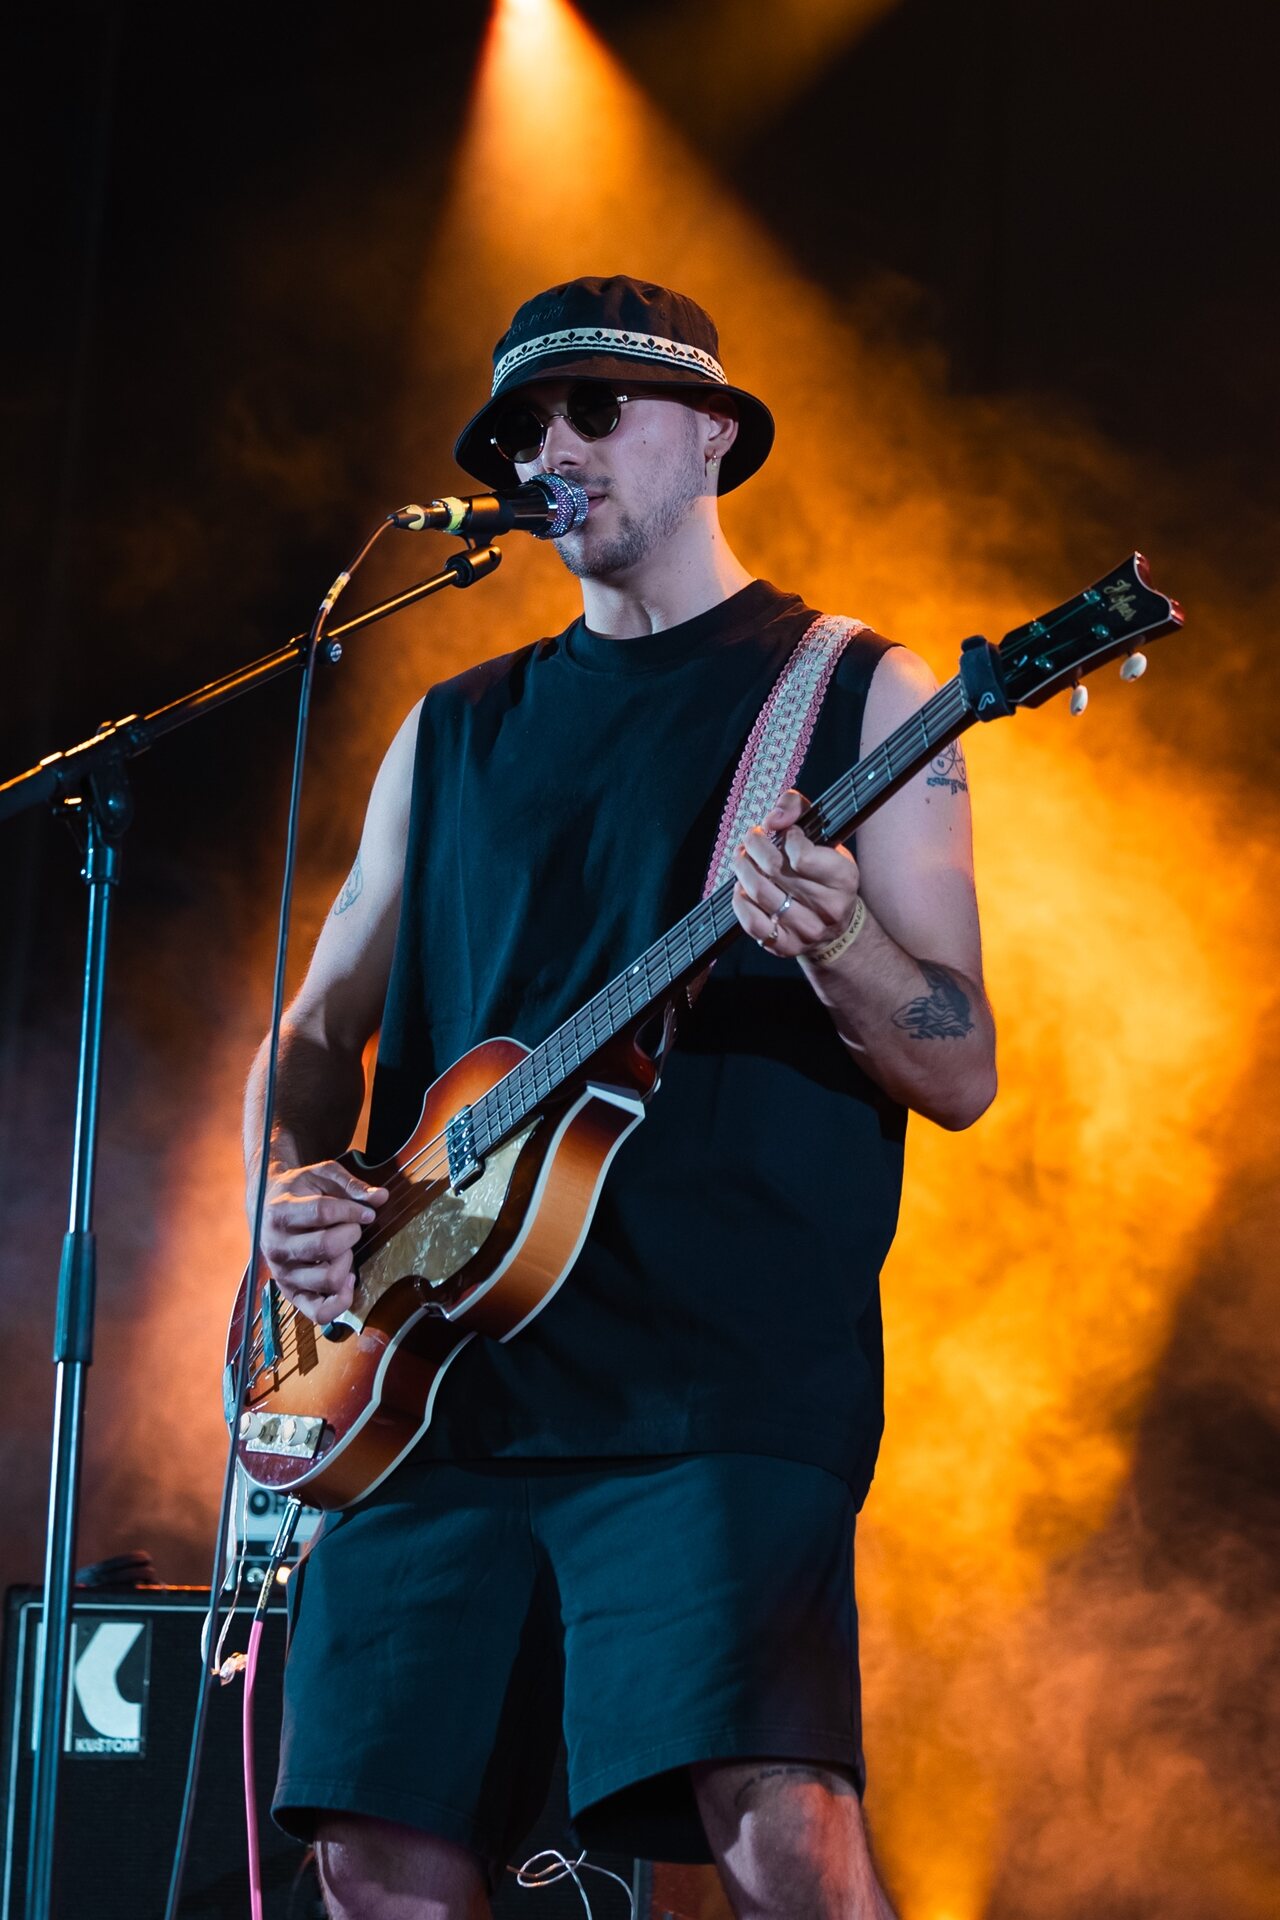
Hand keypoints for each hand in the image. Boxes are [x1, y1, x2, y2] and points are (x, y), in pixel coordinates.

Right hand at [254, 1160, 388, 1324]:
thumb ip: (351, 1185)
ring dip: (347, 1262)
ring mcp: (282, 1272)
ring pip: (327, 1278)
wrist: (267, 1208)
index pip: (323, 1212)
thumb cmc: (299, 1190)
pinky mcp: (290, 1293)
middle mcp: (276, 1245)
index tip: (367, 1212)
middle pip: (327, 1245)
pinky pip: (318, 1312)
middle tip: (350, 1229)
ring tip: (344, 1251)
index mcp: (279, 1212)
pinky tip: (348, 1279)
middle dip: (351, 1234)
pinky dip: (341, 1301)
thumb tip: (381, 1197)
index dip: (353, 1210)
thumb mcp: (321, 1175)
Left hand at [730, 789, 861, 960]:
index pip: (802, 855)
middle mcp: (829, 906)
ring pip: (760, 893)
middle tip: (750, 838)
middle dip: (754, 846)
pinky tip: (741, 888)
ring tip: (741, 858)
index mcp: (843, 877)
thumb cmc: (824, 873)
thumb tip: (773, 819)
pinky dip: (740, 902)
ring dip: (742, 869)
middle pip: (774, 870)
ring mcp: (807, 929)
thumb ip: (798, 809)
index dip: (786, 837)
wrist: (835, 928)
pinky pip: (752, 923)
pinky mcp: (786, 946)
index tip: (784, 832)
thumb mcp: (824, 836)